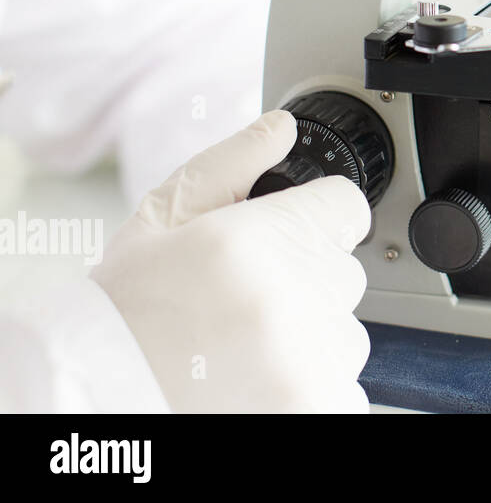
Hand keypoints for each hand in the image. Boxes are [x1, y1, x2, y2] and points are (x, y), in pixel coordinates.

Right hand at [92, 111, 372, 412]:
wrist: (99, 401)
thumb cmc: (124, 315)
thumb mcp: (159, 222)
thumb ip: (229, 167)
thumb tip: (281, 130)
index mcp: (255, 242)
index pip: (347, 206)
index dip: (313, 218)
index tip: (283, 240)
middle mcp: (292, 300)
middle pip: (343, 269)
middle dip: (304, 278)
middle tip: (242, 301)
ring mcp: (310, 361)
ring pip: (345, 328)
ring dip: (309, 335)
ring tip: (243, 346)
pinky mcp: (319, 406)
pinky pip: (344, 383)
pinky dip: (310, 383)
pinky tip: (258, 380)